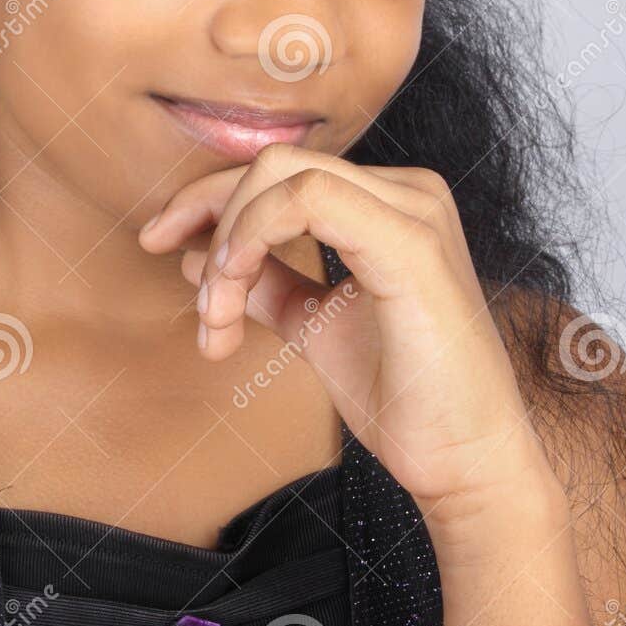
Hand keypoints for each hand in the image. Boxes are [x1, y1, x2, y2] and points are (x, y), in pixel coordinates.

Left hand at [137, 144, 551, 521]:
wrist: (465, 462)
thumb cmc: (407, 400)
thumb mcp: (317, 328)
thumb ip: (268, 285)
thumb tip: (197, 256)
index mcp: (391, 206)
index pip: (281, 171)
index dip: (209, 200)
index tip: (160, 244)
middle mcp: (407, 194)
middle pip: (273, 163)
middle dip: (208, 218)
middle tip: (196, 300)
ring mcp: (413, 212)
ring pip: (280, 175)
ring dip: (228, 242)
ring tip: (217, 317)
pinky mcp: (410, 243)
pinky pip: (306, 200)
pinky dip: (252, 237)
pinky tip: (235, 291)